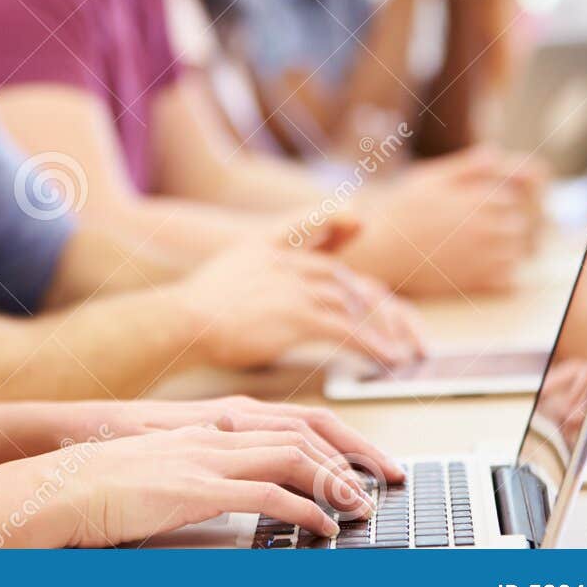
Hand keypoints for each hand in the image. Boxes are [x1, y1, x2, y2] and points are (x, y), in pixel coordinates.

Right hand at [16, 424, 382, 546]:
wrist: (62, 482)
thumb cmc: (106, 480)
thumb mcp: (167, 466)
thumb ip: (205, 469)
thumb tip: (235, 489)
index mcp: (214, 425)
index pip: (293, 420)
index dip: (338, 438)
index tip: (367, 461)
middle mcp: (218, 432)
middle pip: (306, 431)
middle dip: (353, 455)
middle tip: (386, 479)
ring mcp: (209, 458)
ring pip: (294, 458)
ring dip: (337, 483)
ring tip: (361, 507)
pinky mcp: (196, 489)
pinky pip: (267, 494)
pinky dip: (304, 510)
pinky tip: (322, 527)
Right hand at [171, 243, 427, 368]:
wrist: (180, 320)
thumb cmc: (193, 310)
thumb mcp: (224, 274)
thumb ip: (251, 278)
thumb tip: (264, 298)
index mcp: (267, 246)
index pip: (312, 229)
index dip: (338, 226)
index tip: (358, 225)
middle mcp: (287, 261)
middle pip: (346, 279)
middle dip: (380, 306)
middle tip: (405, 329)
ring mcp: (294, 285)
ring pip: (353, 303)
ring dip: (384, 329)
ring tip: (404, 351)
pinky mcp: (298, 315)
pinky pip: (347, 329)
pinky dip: (373, 345)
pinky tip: (387, 360)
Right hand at [343, 146, 545, 295]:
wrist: (379, 251)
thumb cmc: (401, 213)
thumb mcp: (429, 180)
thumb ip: (466, 167)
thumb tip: (496, 154)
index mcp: (473, 200)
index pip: (510, 198)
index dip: (500, 203)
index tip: (484, 208)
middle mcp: (482, 227)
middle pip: (518, 225)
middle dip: (507, 226)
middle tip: (487, 230)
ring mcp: (480, 256)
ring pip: (516, 252)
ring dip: (508, 249)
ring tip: (484, 250)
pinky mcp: (473, 281)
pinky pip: (508, 279)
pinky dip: (504, 274)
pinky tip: (482, 269)